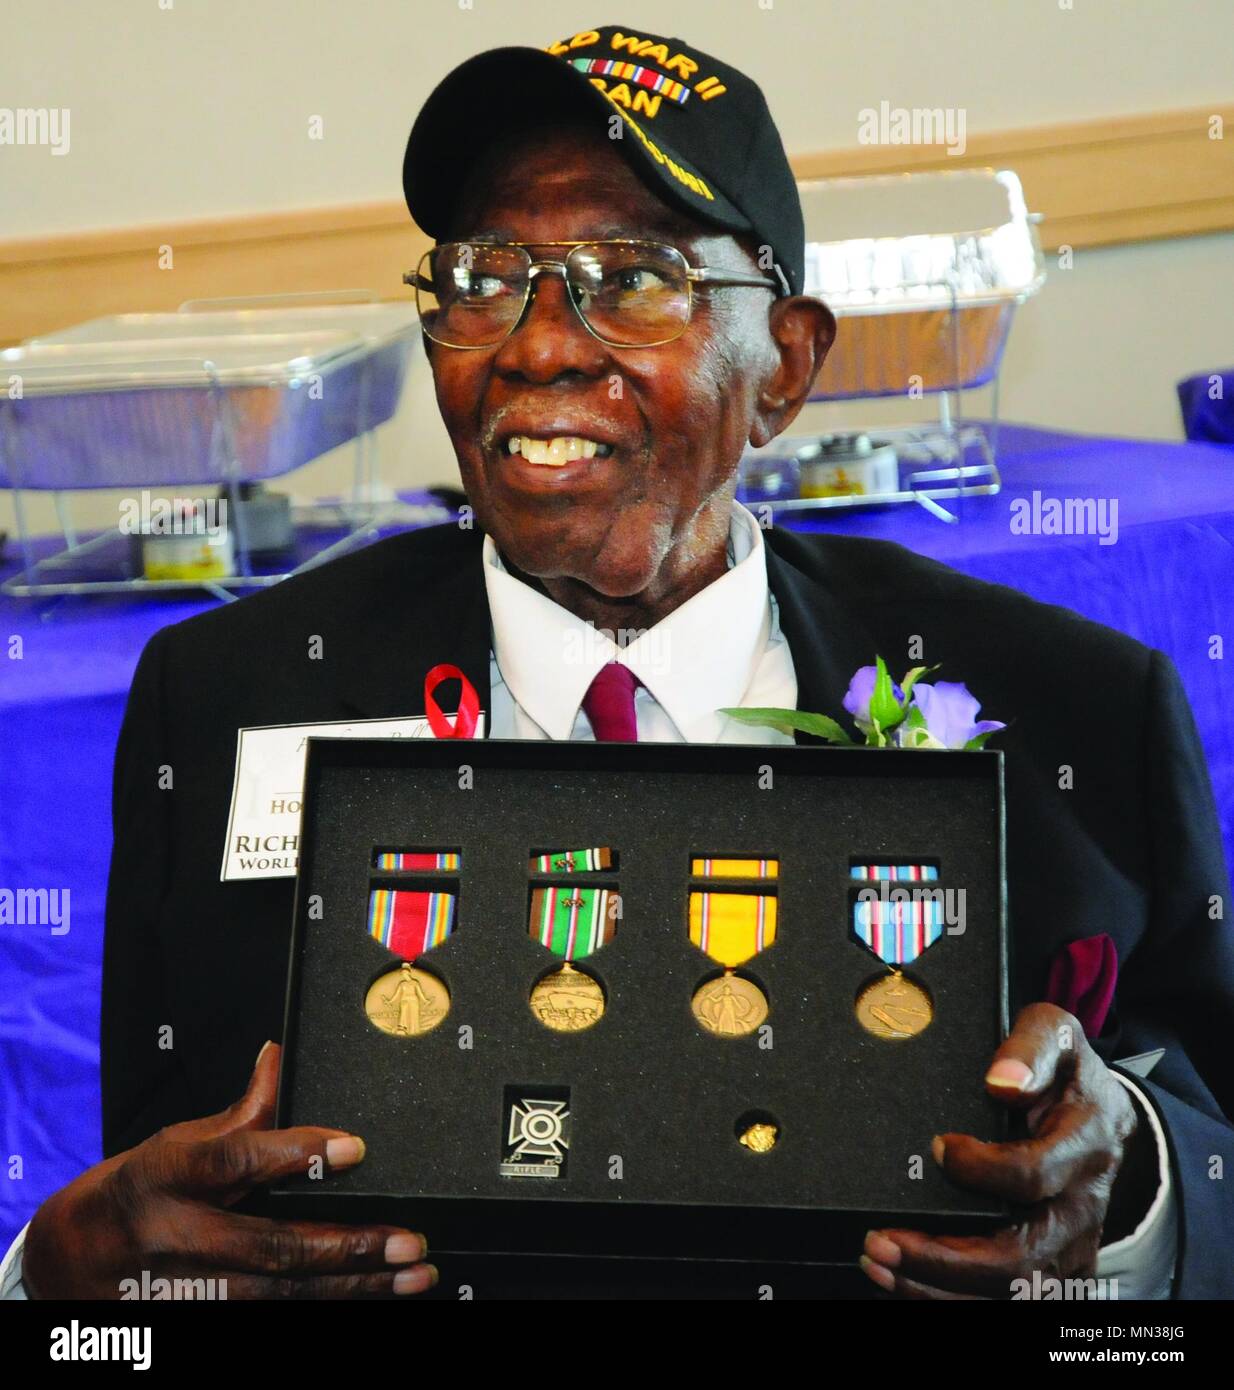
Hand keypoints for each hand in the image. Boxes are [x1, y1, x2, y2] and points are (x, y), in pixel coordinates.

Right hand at [23, 1042, 435, 1298]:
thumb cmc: (129, 1192)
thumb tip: (278, 1058)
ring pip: (280, 1294)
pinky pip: (267, 1320)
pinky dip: (321, 1311)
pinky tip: (367, 1300)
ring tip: (409, 1278)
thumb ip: (240, 1114)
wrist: (64, 1261)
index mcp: (170, 1175)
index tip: (357, 1148)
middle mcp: (177, 1235)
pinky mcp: (193, 1321)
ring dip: (352, 1286)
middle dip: (348, 1246)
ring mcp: (184, 1290)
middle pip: (273, 1245)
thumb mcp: (175, 1142)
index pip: (238, 1161)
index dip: (299, 1154)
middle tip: (408, 1243)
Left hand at [859, 1002, 1143, 1298]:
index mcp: (1087, 1146)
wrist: (1099, 1111)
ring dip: (937, 1286)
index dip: (980, 1169)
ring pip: (1010, 1292)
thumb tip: (1002, 1079)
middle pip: (1019, 1258)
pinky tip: (904, 1282)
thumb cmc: (1067, 1072)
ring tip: (879, 1264)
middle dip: (943, 1258)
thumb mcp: (1057, 1034)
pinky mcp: (1052, 1268)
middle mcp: (1081, 1207)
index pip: (1033, 1176)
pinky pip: (1006, 1298)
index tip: (938, 1147)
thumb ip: (1031, 1047)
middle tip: (882, 1240)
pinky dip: (950, 1297)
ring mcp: (1069, 1245)